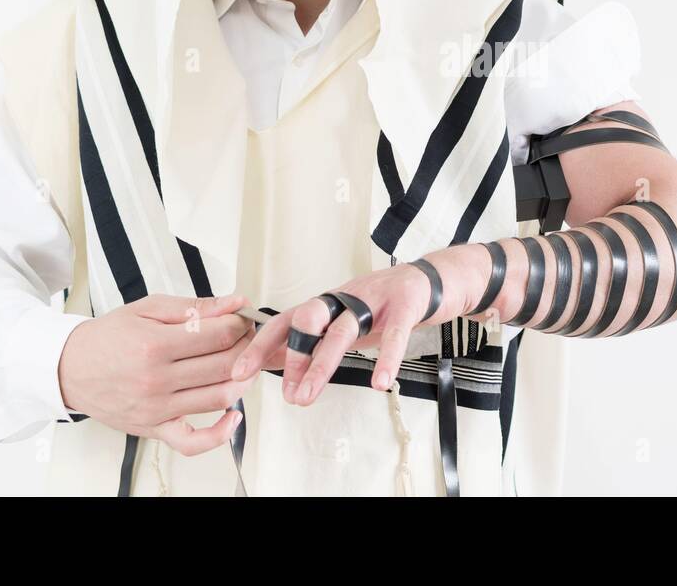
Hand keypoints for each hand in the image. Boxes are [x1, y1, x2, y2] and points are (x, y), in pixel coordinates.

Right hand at [58, 293, 260, 455]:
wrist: (70, 368)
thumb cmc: (109, 337)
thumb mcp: (148, 308)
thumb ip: (195, 306)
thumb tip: (235, 303)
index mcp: (155, 344)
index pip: (219, 335)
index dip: (240, 324)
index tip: (243, 318)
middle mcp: (156, 379)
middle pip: (225, 365)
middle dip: (247, 347)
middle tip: (247, 337)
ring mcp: (156, 408)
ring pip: (219, 397)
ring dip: (242, 380)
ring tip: (243, 364)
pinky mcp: (153, 429)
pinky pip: (192, 442)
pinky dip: (219, 434)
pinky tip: (234, 417)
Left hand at [230, 256, 473, 406]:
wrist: (437, 279)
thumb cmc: (388, 305)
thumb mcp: (349, 322)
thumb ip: (319, 342)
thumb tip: (275, 365)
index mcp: (329, 303)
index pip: (285, 319)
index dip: (260, 343)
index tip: (239, 371)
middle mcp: (346, 297)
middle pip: (307, 318)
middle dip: (291, 356)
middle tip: (287, 393)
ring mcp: (376, 298)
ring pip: (342, 329)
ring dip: (321, 365)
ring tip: (308, 396)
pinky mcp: (407, 303)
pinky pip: (396, 334)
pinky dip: (387, 358)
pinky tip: (380, 382)